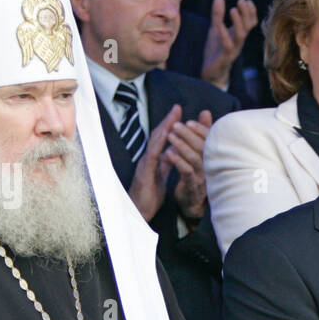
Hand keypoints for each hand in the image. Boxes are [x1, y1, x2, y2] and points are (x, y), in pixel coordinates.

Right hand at [128, 104, 181, 220]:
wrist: (139, 212)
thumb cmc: (149, 196)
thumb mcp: (160, 177)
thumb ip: (165, 164)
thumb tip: (173, 152)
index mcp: (153, 159)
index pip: (163, 139)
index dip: (170, 126)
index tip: (179, 113)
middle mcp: (148, 158)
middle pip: (158, 136)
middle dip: (168, 121)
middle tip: (177, 107)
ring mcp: (145, 164)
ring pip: (155, 142)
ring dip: (164, 128)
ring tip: (173, 116)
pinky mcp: (145, 172)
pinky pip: (153, 155)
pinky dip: (160, 144)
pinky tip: (166, 136)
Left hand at [163, 110, 213, 221]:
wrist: (192, 200)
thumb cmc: (196, 172)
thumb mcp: (200, 150)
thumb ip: (203, 132)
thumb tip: (206, 112)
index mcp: (213, 155)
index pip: (210, 139)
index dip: (200, 129)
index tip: (188, 121)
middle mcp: (211, 164)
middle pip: (202, 146)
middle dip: (189, 134)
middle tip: (176, 125)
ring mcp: (202, 175)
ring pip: (194, 158)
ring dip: (182, 146)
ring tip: (170, 136)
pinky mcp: (193, 186)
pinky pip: (187, 172)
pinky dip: (178, 161)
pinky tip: (168, 154)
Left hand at [201, 0, 257, 89]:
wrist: (211, 73)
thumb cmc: (215, 51)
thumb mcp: (215, 30)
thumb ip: (218, 15)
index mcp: (237, 35)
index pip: (250, 23)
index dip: (250, 12)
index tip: (247, 0)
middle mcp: (238, 42)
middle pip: (247, 27)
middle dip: (246, 13)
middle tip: (242, 0)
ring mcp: (232, 50)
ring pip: (240, 36)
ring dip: (238, 22)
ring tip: (233, 9)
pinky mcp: (224, 58)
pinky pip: (227, 46)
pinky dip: (224, 35)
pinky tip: (220, 25)